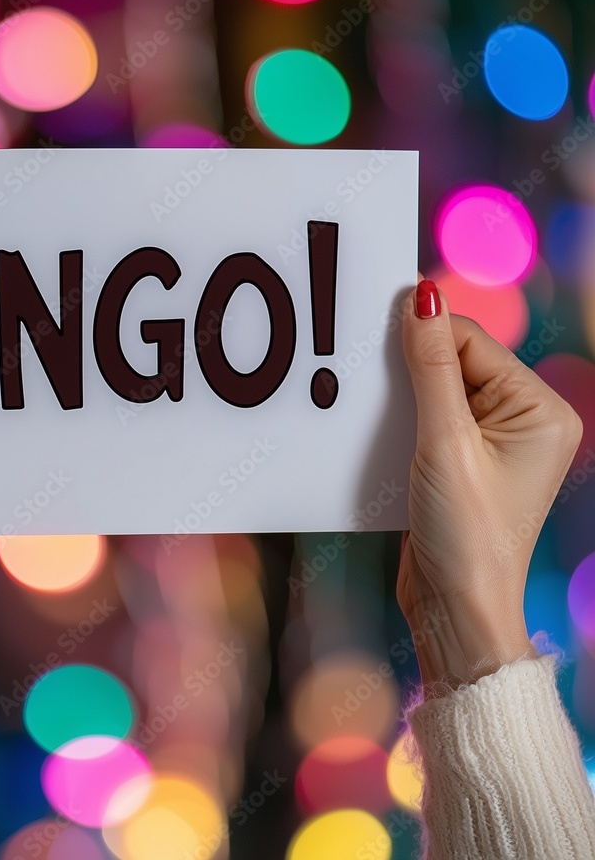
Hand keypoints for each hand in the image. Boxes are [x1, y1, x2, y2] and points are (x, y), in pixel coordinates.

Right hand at [399, 278, 581, 693]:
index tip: (371, 326)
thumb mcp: (445, 441)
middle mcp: (523, 422)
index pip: (473, 344)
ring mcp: (492, 443)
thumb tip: (422, 297)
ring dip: (401, 395)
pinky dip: (400, 419)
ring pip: (436, 389)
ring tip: (372, 411)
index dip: (424, 334)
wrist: (454, 609)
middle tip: (367, 375)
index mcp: (540, 411)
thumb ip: (431, 366)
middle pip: (455, 362)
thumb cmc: (465, 534)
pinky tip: (377, 430)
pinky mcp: (462, 461)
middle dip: (410, 368)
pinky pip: (427, 418)